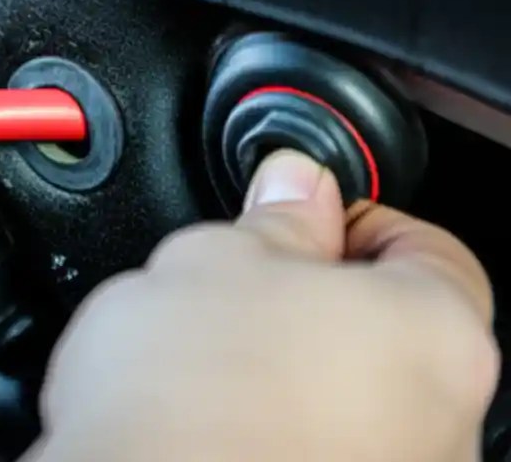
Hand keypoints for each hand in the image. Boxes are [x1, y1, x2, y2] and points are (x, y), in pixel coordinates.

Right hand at [29, 151, 498, 461]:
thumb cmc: (186, 408)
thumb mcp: (213, 259)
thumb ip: (273, 219)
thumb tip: (293, 189)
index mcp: (436, 336)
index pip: (429, 250)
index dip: (349, 220)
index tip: (294, 218)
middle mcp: (439, 424)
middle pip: (381, 334)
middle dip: (303, 305)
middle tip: (231, 287)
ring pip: (337, 401)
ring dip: (278, 376)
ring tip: (193, 365)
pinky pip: (299, 451)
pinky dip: (256, 435)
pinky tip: (192, 425)